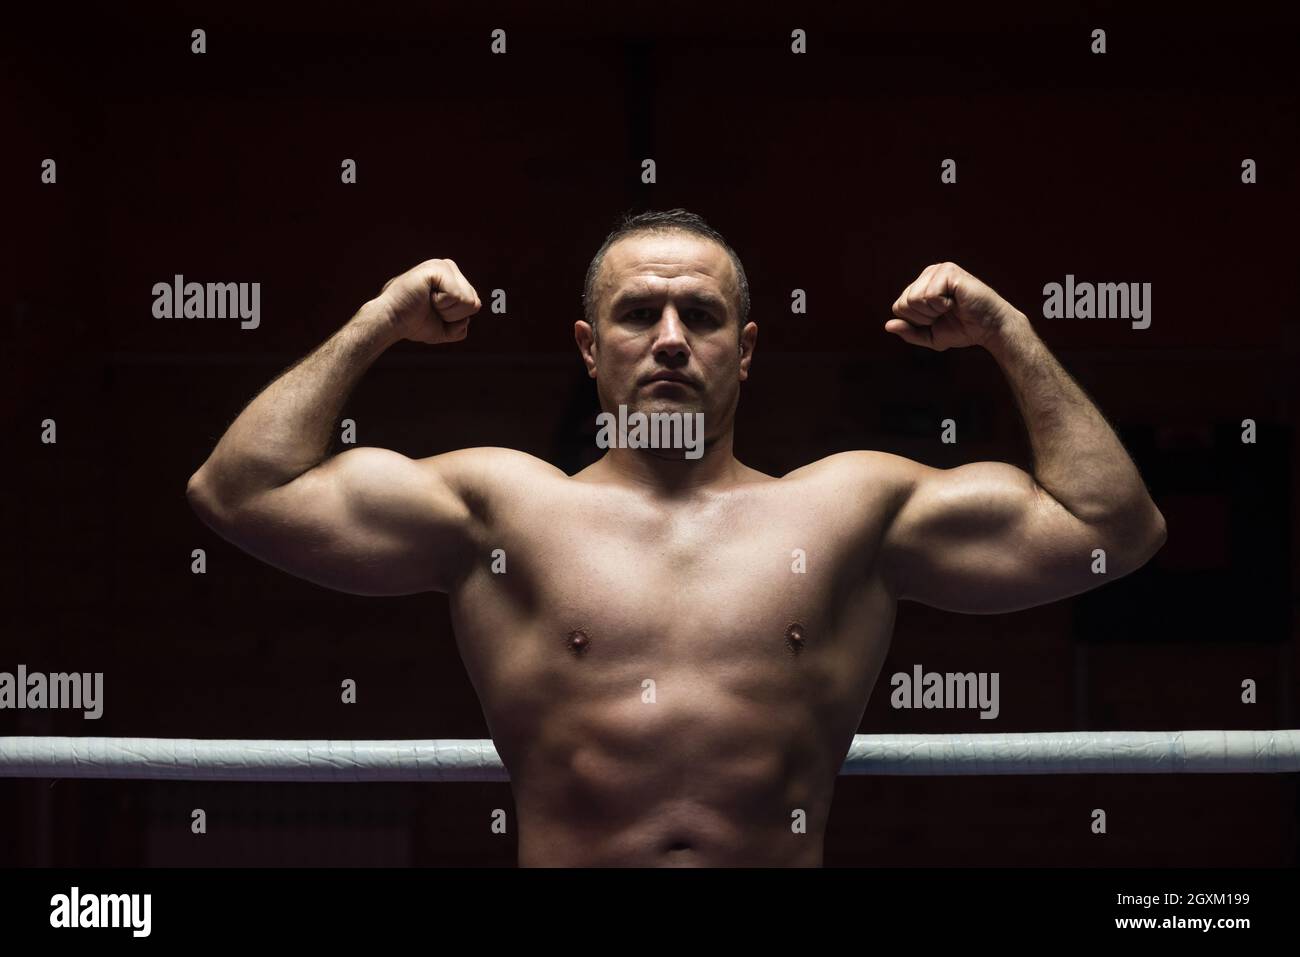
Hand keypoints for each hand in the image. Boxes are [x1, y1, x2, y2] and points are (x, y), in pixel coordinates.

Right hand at [374, 258, 481, 343]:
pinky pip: (457, 296)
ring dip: (447, 311)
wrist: (391, 322)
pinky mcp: (436, 268)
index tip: (434, 313)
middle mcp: (449, 268)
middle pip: (474, 303)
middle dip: (453, 316)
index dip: (455, 318)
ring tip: (427, 303)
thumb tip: (474, 307)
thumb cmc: (413, 323)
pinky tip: (425, 297)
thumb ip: (462, 323)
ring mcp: (442, 266)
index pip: (474, 304)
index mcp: (452, 278)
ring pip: (468, 300)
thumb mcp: (444, 328)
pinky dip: (442, 305)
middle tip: (430, 309)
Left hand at [884, 262, 1021, 350]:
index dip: (916, 322)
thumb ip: (909, 332)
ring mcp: (939, 270)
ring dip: (933, 312)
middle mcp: (928, 273)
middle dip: (923, 318)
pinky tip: (956, 301)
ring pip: (914, 299)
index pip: (899, 307)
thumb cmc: (962, 329)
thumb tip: (887, 326)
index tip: (937, 320)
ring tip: (951, 307)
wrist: (990, 328)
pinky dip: (942, 306)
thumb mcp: (930, 336)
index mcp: (921, 285)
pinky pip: (929, 295)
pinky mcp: (949, 271)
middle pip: (904, 303)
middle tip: (945, 314)